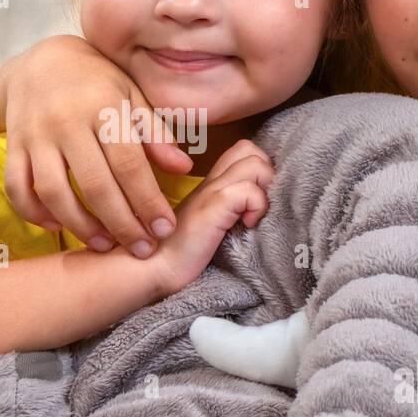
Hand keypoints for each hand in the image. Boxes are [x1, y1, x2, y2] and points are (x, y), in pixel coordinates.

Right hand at [1, 35, 193, 256]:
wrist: (41, 62)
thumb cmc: (98, 82)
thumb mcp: (132, 96)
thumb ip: (155, 134)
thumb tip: (184, 168)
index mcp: (103, 106)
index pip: (129, 163)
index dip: (148, 200)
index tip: (166, 229)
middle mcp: (66, 121)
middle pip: (94, 184)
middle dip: (122, 223)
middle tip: (142, 249)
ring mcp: (35, 135)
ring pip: (53, 191)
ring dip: (80, 225)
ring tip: (105, 245)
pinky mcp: (13, 146)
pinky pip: (17, 187)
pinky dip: (34, 212)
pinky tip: (57, 227)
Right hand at [150, 139, 273, 296]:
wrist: (152, 268)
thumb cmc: (178, 254)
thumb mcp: (206, 225)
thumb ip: (224, 211)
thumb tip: (254, 212)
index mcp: (209, 183)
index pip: (242, 151)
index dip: (258, 169)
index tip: (256, 201)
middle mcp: (210, 180)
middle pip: (250, 149)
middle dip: (266, 174)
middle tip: (257, 204)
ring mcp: (211, 190)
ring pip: (255, 164)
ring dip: (264, 190)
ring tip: (252, 215)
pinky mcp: (213, 206)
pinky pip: (250, 191)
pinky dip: (258, 207)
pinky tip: (246, 225)